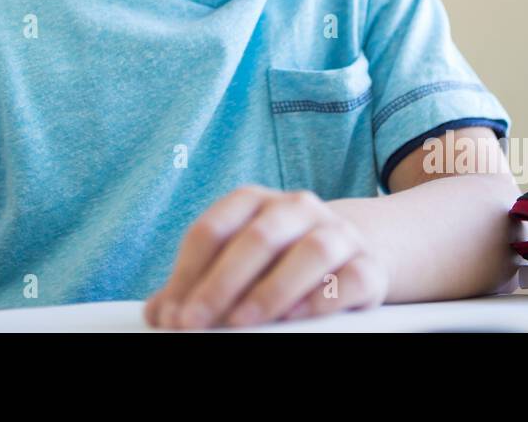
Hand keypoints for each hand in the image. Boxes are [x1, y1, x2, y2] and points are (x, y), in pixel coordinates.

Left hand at [143, 184, 389, 328]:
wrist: (347, 253)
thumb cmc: (276, 261)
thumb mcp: (235, 263)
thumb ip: (197, 286)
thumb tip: (159, 315)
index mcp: (255, 203)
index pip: (214, 229)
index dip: (189, 274)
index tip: (174, 315)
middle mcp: (297, 208)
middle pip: (257, 237)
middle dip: (221, 284)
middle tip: (197, 323)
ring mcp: (337, 233)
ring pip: (310, 252)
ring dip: (272, 290)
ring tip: (243, 322)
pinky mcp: (368, 265)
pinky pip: (350, 279)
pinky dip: (322, 299)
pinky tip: (296, 319)